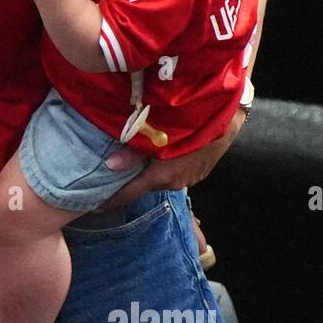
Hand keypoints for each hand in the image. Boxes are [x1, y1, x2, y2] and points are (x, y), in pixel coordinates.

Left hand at [98, 109, 245, 209]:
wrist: (227, 117)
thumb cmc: (189, 121)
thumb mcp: (155, 134)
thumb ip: (132, 153)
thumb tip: (110, 166)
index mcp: (162, 177)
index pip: (130, 193)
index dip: (112, 199)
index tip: (94, 205)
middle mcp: (175, 183)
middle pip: (145, 185)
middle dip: (129, 182)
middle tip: (110, 177)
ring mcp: (190, 179)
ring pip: (161, 179)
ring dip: (148, 173)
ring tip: (133, 164)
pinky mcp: (199, 171)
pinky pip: (174, 173)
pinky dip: (163, 167)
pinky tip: (159, 155)